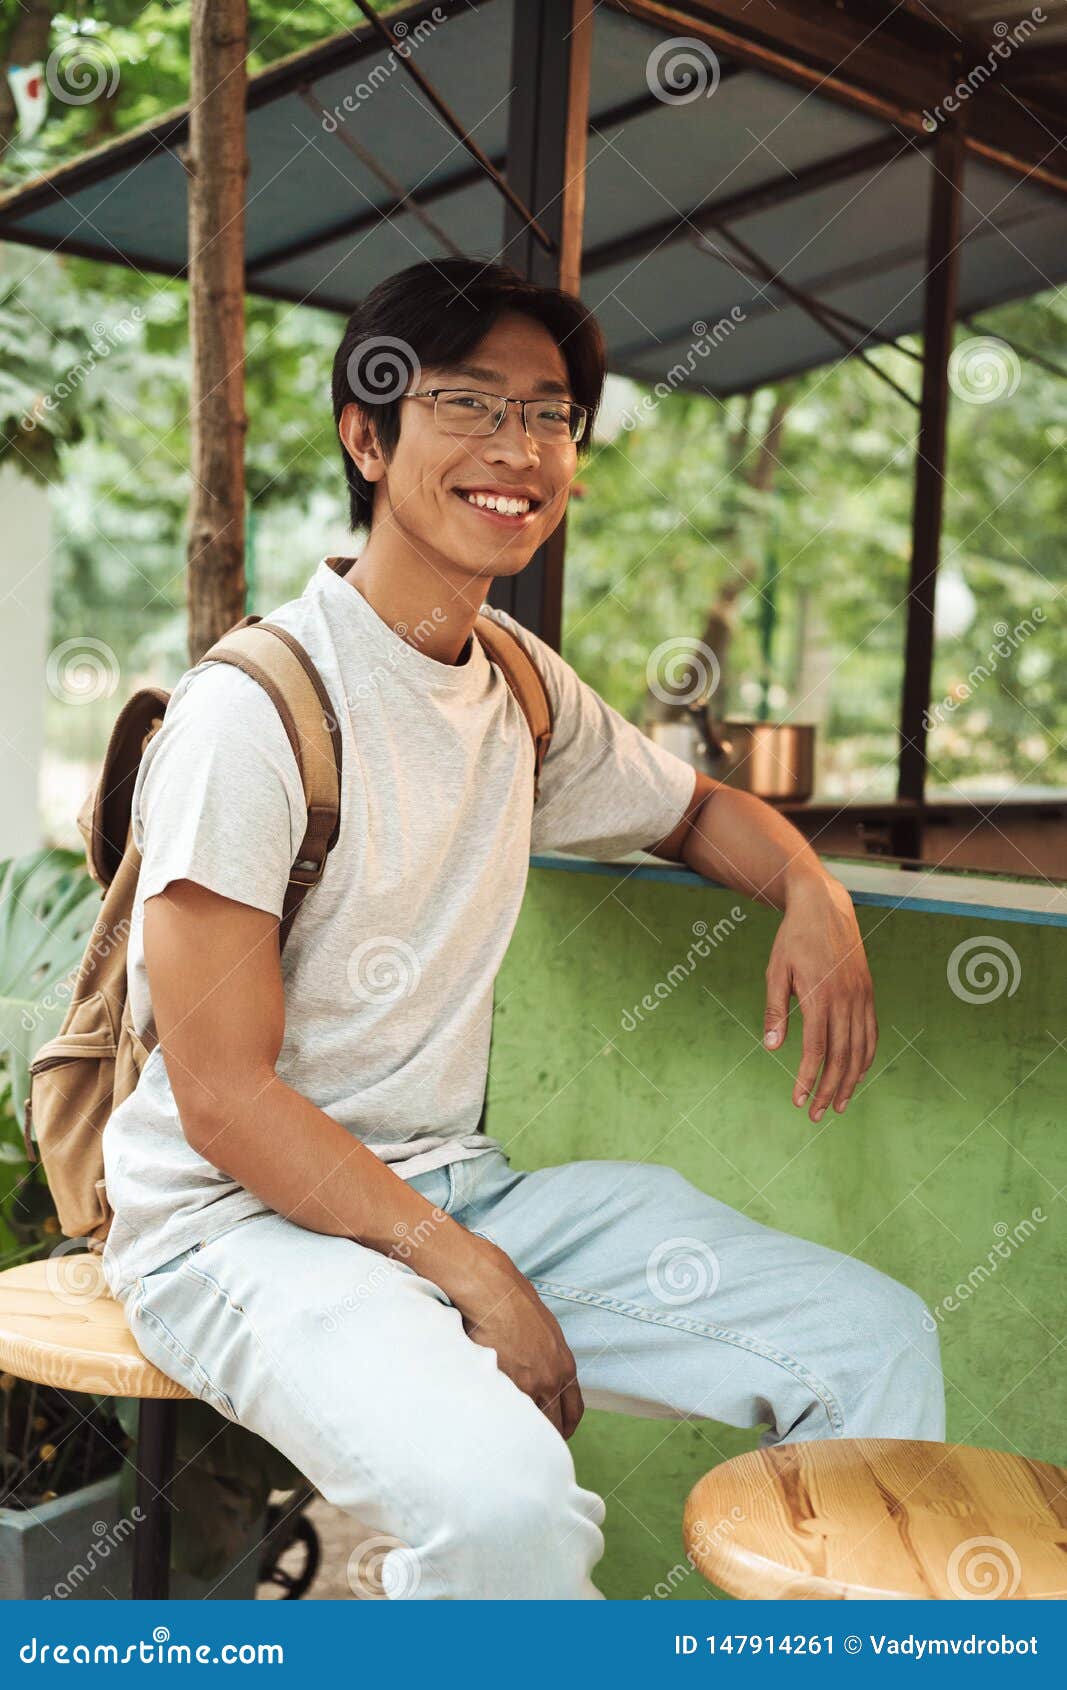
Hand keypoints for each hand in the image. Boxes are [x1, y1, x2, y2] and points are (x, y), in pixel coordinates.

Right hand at [449, 1235, 583, 1439]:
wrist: (490, 1288)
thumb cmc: (512, 1301)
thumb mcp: (543, 1332)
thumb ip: (546, 1359)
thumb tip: (537, 1374)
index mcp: (564, 1367)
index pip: (573, 1412)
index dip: (563, 1429)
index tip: (553, 1436)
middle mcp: (551, 1380)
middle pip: (554, 1427)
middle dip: (543, 1441)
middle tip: (530, 1449)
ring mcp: (527, 1385)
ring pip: (528, 1426)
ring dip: (519, 1434)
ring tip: (506, 1440)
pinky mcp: (502, 1384)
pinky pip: (504, 1415)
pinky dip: (499, 1422)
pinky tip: (488, 1423)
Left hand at [762, 870, 877, 1122]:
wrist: (824, 906)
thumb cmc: (793, 939)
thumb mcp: (775, 971)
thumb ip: (775, 1010)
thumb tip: (771, 1048)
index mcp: (820, 996)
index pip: (816, 1050)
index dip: (808, 1079)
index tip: (799, 1102)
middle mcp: (845, 1000)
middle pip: (841, 1057)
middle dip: (830, 1090)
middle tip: (817, 1116)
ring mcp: (861, 996)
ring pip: (860, 1049)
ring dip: (851, 1081)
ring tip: (840, 1105)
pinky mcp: (868, 992)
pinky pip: (871, 1032)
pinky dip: (866, 1057)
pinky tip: (857, 1074)